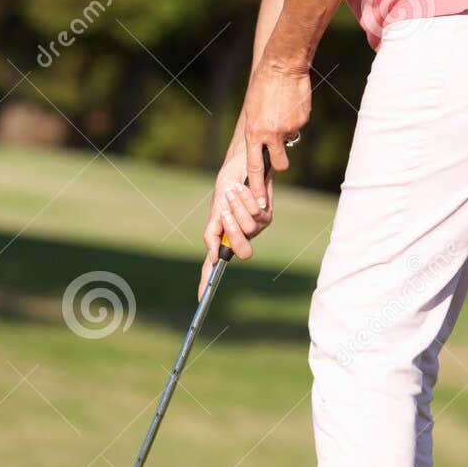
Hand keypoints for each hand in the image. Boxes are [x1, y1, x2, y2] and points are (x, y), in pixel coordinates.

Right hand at [198, 158, 273, 298]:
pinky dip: (247, 200)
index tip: (200, 298)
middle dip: (233, 231)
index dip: (207, 282)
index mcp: (223, 239)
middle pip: (242, 251)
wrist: (240, 168)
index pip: (213, 266)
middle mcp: (241, 237)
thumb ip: (213, 234)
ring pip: (249, 229)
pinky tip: (243, 189)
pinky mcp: (267, 216)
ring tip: (233, 192)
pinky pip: (257, 215)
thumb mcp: (215, 212)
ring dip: (238, 207)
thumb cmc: (226, 189)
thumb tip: (214, 259)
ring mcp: (256, 228)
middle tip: (225, 213)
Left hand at [242, 58, 310, 202]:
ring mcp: (287, 129)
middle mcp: (270, 134)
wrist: (282, 66)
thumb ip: (261, 131)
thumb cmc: (264, 87)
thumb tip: (271, 145)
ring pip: (291, 143)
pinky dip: (296, 117)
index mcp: (254, 133)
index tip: (261, 205)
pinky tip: (291, 102)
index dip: (257, 188)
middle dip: (282, 160)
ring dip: (289, 137)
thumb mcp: (254, 111)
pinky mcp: (301, 121)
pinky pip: (299, 126)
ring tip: (283, 115)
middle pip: (280, 164)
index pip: (255, 167)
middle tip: (280, 147)